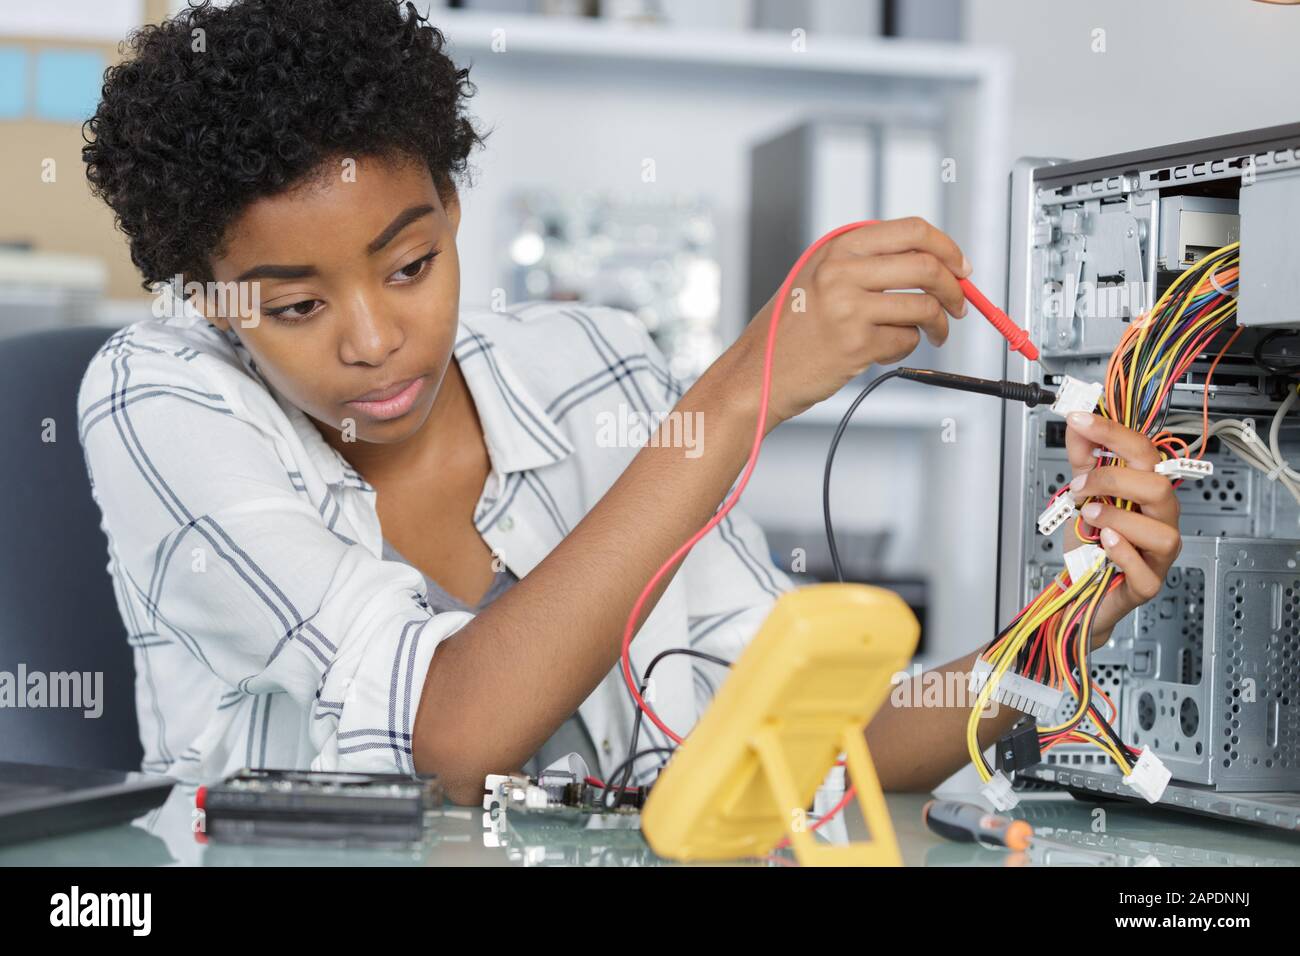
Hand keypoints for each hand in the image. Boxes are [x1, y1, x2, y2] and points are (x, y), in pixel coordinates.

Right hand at [732, 217, 970, 430]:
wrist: (757, 373)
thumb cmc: (790, 330)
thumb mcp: (818, 278)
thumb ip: (865, 263)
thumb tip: (933, 263)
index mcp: (837, 248)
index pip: (912, 231)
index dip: (947, 248)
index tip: (961, 267)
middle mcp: (841, 272)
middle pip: (926, 267)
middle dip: (955, 289)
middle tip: (960, 305)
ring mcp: (847, 308)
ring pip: (923, 307)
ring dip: (938, 325)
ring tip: (933, 335)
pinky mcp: (855, 344)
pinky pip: (905, 340)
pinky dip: (905, 347)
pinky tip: (885, 351)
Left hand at [1063, 411, 1181, 642]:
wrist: (1080, 589)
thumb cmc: (1091, 542)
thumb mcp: (1082, 493)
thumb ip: (1083, 458)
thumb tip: (1079, 422)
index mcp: (1148, 492)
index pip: (1145, 452)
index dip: (1112, 433)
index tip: (1080, 419)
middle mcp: (1159, 520)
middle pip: (1161, 488)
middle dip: (1115, 480)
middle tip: (1080, 488)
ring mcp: (1158, 554)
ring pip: (1162, 531)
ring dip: (1118, 518)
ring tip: (1089, 517)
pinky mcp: (1148, 584)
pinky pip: (1147, 571)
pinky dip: (1123, 553)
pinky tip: (1103, 544)